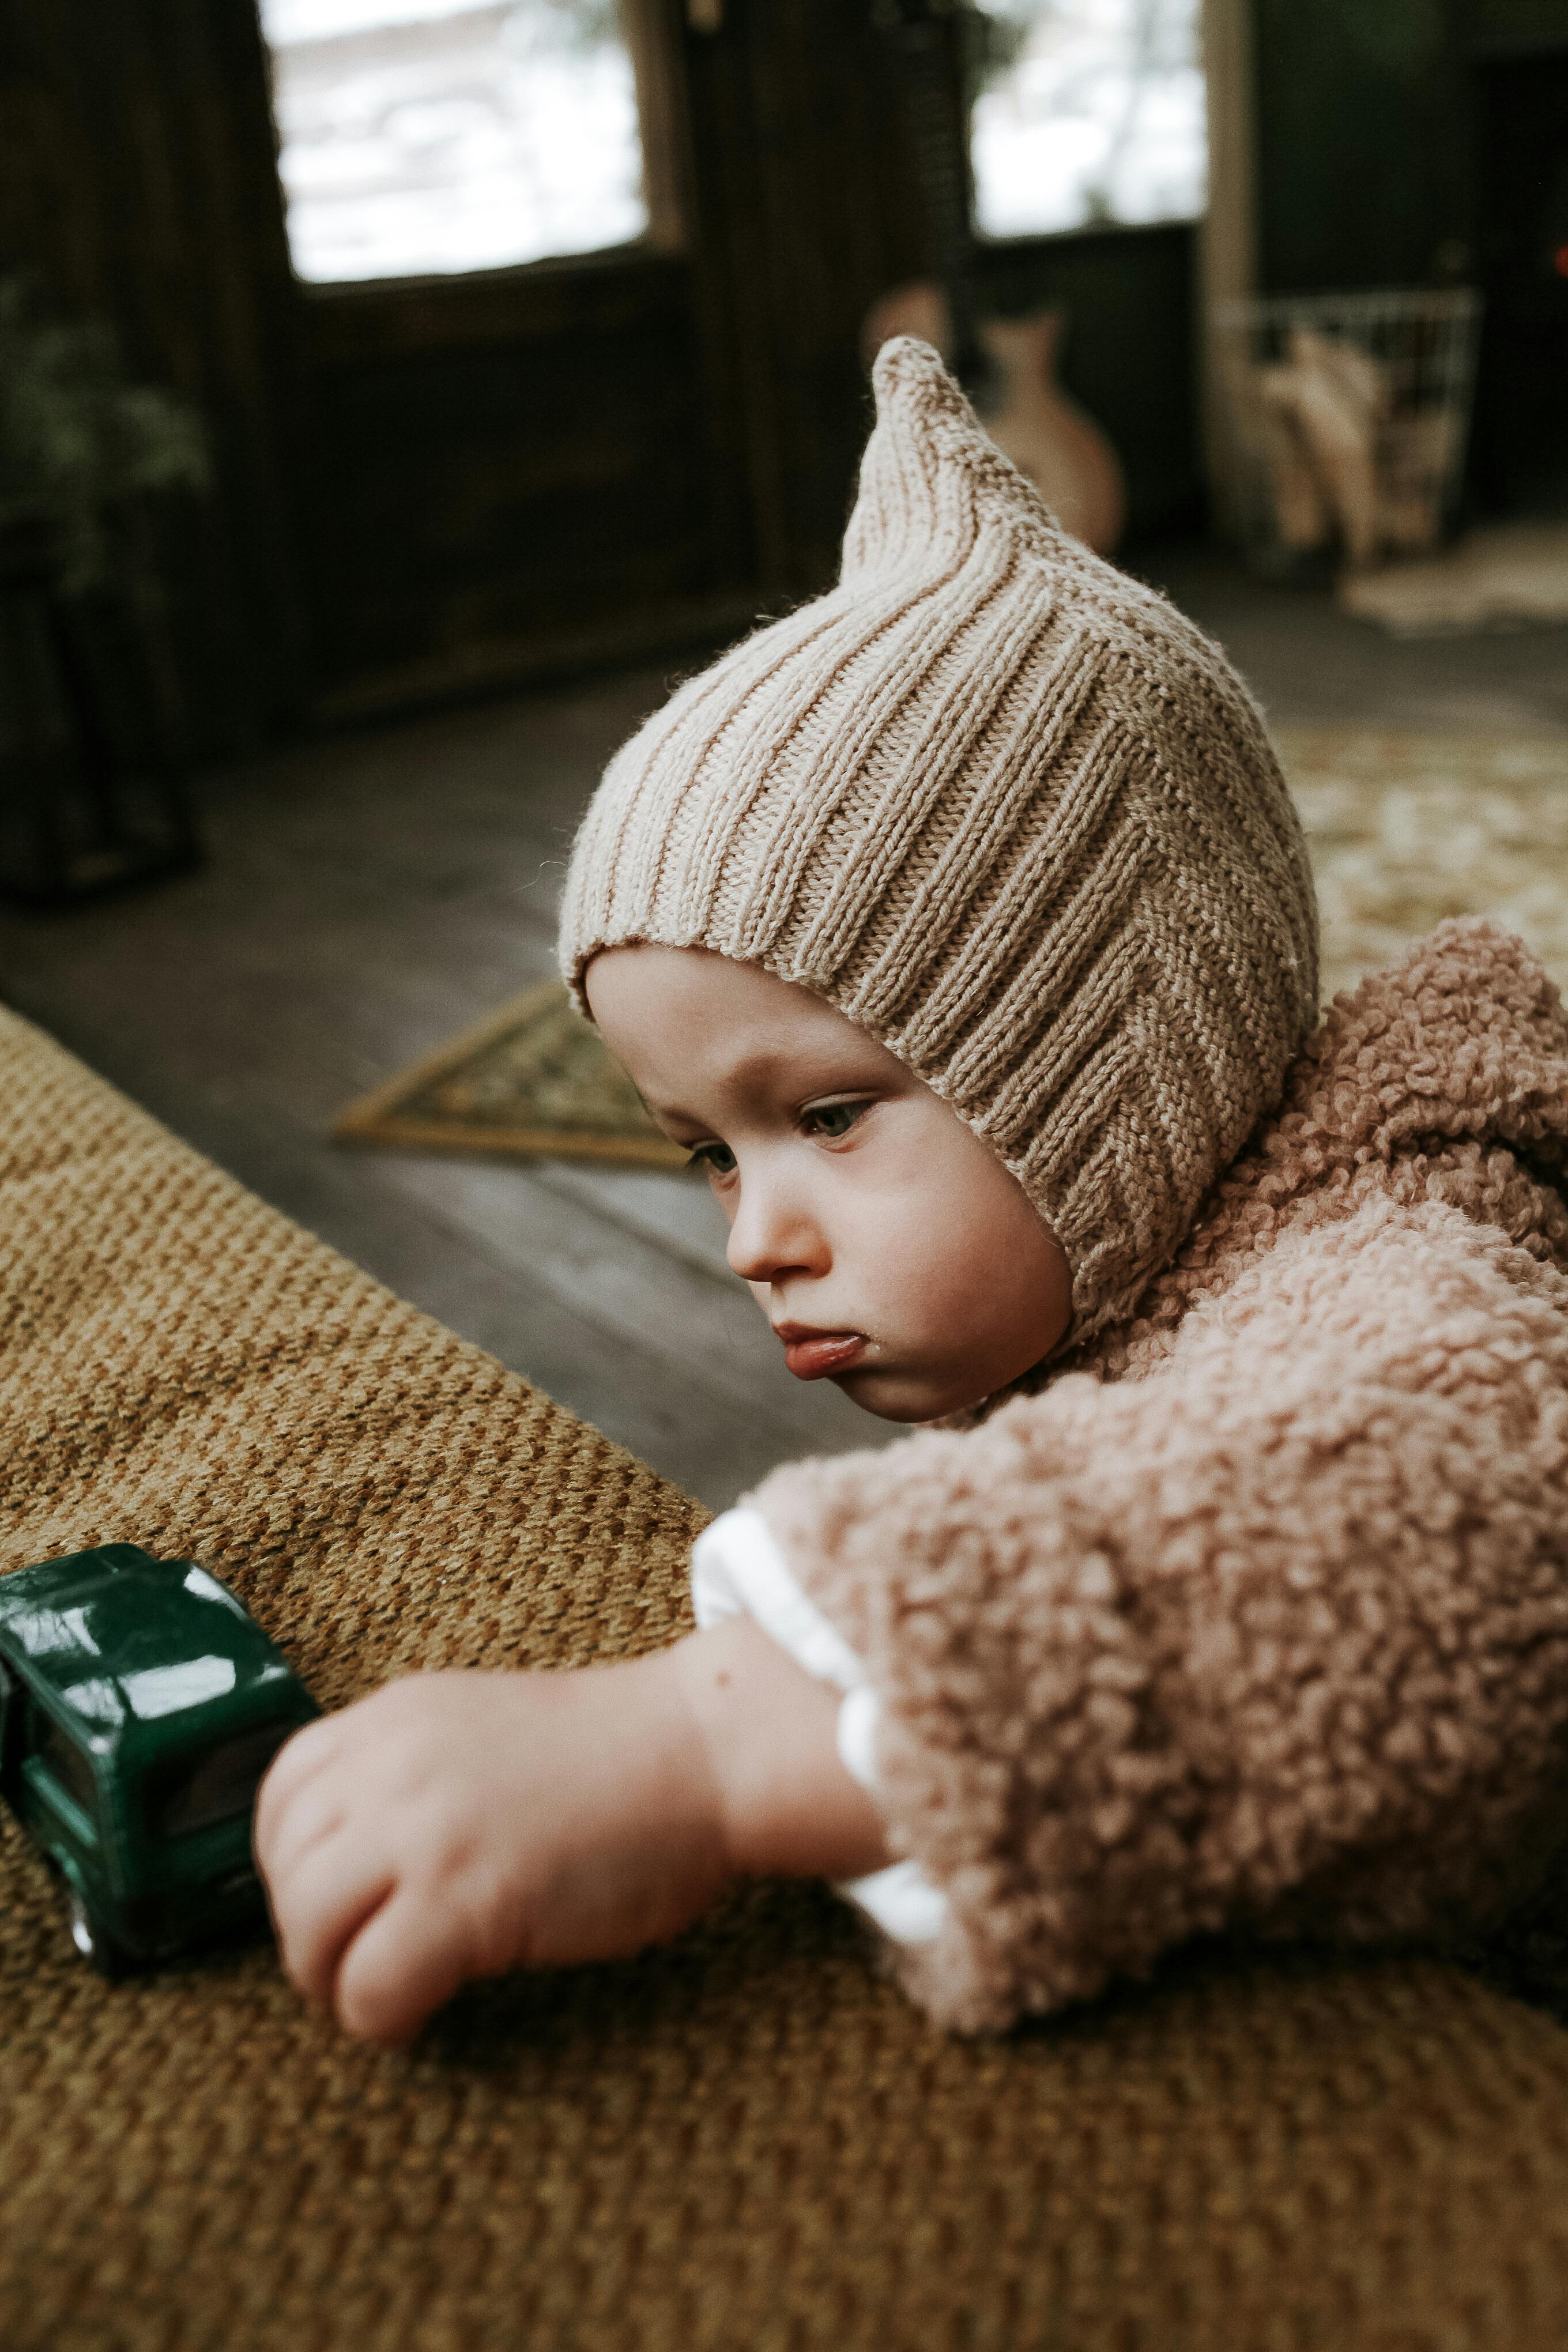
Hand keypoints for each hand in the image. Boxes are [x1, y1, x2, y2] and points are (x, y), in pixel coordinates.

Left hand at [255, 1621, 887, 2045]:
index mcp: (397, 1717)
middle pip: (286, 1869)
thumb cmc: (618, 1755)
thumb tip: (354, 1860)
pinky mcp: (466, 1897)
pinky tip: (422, 2014)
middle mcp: (395, 1762)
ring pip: (309, 1929)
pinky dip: (380, 2017)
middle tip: (360, 1966)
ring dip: (334, 1981)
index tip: (337, 1905)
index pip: (282, 1795)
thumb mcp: (482, 1730)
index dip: (291, 1865)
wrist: (705, 1749)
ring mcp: (426, 1828)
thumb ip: (412, 1773)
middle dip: (309, 1936)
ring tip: (389, 1991)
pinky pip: (370, 1984)